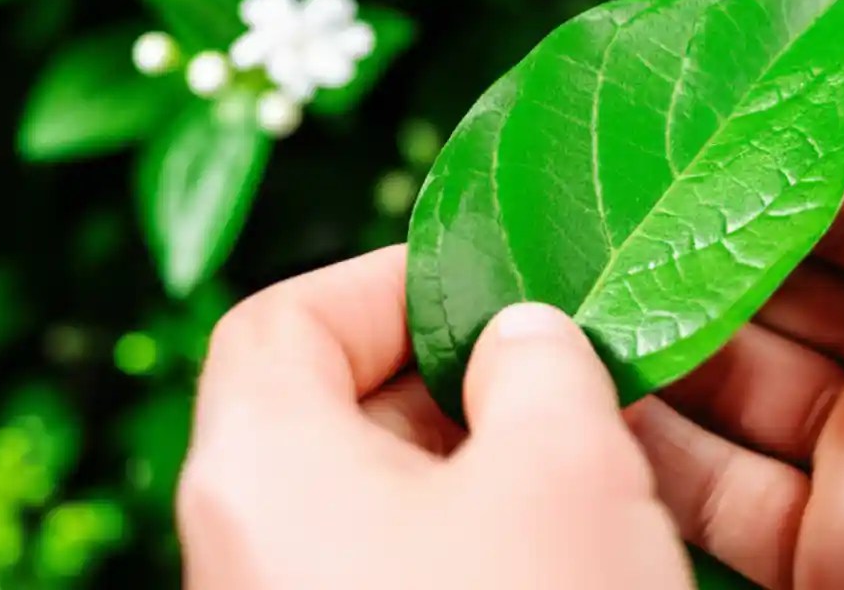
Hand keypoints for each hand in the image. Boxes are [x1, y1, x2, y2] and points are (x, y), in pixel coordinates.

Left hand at [177, 255, 688, 588]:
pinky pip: (407, 565)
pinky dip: (481, 530)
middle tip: (561, 366)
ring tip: (587, 453)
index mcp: (264, 468)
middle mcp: (256, 542)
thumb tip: (521, 337)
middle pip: (334, 406)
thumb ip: (539, 362)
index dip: (388, 281)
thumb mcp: (562, 468)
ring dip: (485, 456)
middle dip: (457, 373)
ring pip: (383, 495)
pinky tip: (569, 540)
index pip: (284, 322)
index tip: (490, 282)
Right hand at [627, 42, 843, 588]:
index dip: (783, 175)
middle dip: (695, 255)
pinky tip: (594, 407)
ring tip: (573, 301)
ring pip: (735, 390)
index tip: (691, 145)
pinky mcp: (838, 566)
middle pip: (783, 296)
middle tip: (602, 218)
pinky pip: (725, 501)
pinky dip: (654, 455)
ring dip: (656, 347)